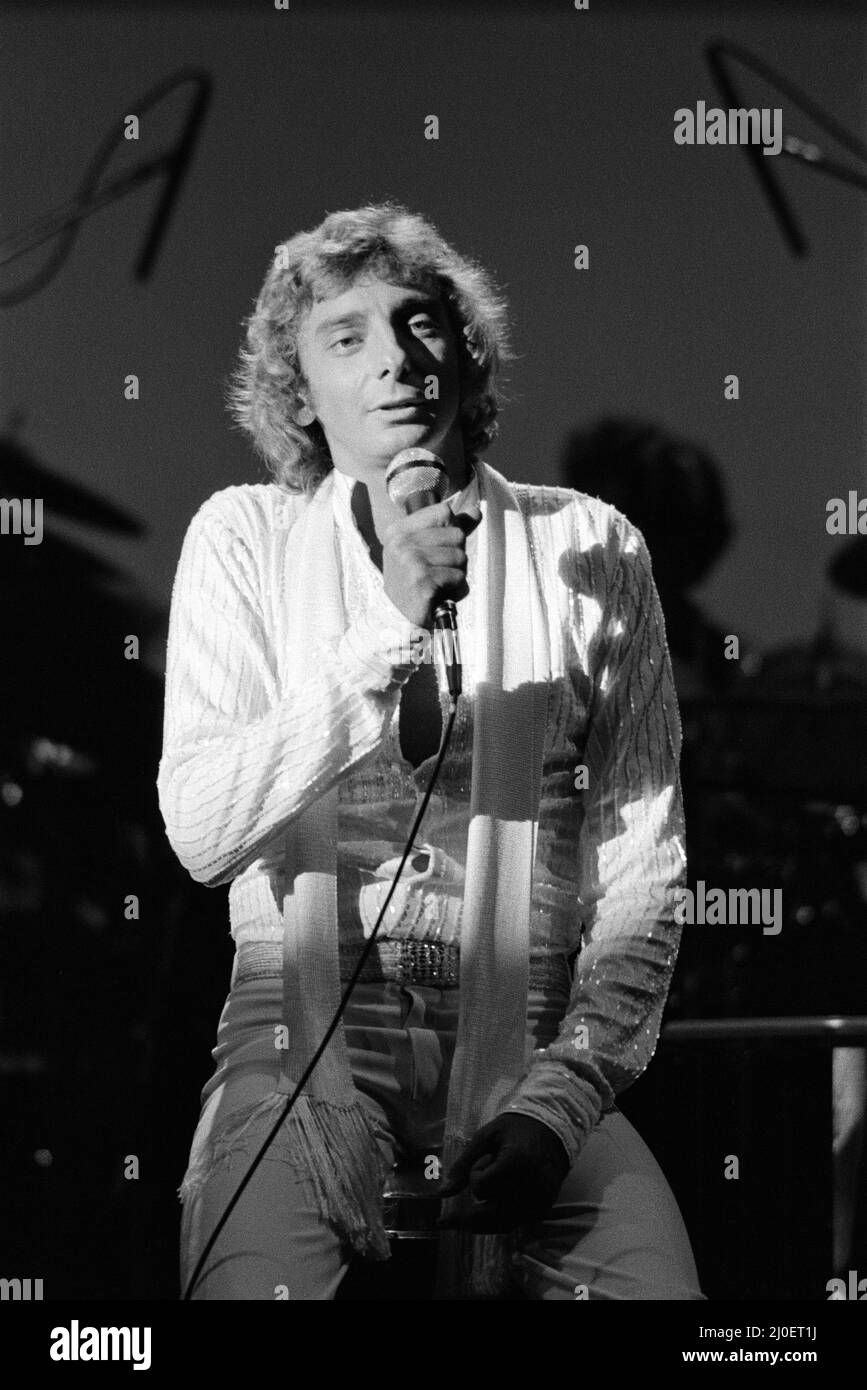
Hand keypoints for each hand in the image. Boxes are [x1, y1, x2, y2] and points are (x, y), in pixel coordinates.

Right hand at [381, 500, 467, 629]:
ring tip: (439, 584)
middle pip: (456, 534)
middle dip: (456, 556)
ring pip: (461, 556)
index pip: (443, 511)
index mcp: (399, 530)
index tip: (438, 548)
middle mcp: (401, 542)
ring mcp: (410, 560)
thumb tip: (476, 510)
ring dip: (458, 574)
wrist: (400, 619)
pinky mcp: (421, 580)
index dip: (451, 530)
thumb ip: (451, 528)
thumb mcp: (426, 550)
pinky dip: (457, 589)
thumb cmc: (416, 583)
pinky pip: (459, 576)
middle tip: (438, 572)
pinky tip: (441, 594)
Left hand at [436, 1114, 569, 1232]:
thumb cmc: (515, 1129)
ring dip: (480, 1221)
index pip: (483, 1187)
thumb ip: (463, 1165)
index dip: (476, 1175)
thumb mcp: (485, 1137)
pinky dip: (497, 1221)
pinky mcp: (543, 1210)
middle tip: (440, 1222)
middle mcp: (531, 1186)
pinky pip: (514, 1225)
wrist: (553, 1130)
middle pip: (490, 1215)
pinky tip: (486, 1214)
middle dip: (464, 1219)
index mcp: (517, 1162)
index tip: (485, 1159)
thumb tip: (441, 1194)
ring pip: (500, 1225)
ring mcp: (539, 1201)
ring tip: (460, 1219)